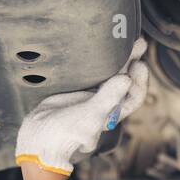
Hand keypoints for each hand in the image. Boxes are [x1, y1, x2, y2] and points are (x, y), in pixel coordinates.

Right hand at [14, 36, 149, 174]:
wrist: (39, 138)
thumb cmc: (66, 134)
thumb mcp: (89, 116)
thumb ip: (107, 98)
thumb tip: (127, 79)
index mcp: (112, 114)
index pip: (134, 96)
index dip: (140, 81)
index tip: (139, 65)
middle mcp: (104, 104)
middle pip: (124, 82)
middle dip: (132, 63)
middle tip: (139, 44)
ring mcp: (89, 96)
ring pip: (109, 75)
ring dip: (118, 60)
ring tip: (126, 41)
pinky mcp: (75, 90)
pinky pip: (91, 73)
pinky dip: (98, 62)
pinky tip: (98, 48)